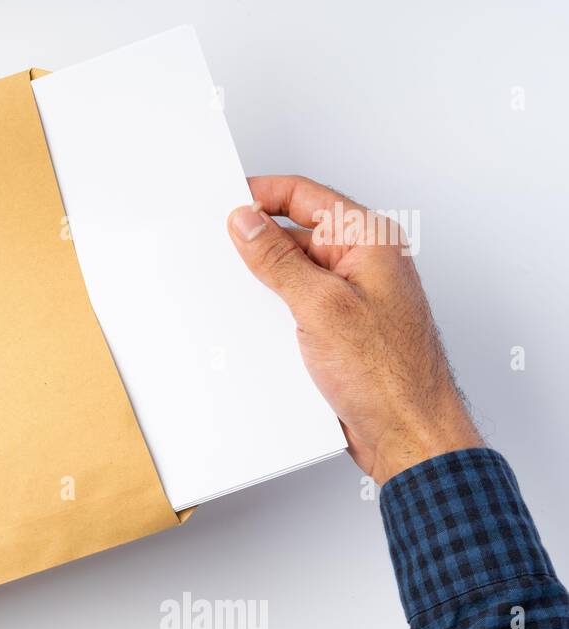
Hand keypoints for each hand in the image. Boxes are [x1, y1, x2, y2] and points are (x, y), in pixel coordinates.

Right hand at [226, 175, 482, 484]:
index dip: (261, 195)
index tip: (224, 204)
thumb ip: (279, 260)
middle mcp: (363, 263)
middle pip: (296, 234)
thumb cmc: (389, 376)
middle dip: (257, 245)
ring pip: (293, 274)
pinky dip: (274, 313)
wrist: (407, 433)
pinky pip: (297, 306)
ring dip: (264, 284)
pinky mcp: (340, 328)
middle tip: (221, 254)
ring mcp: (351, 296)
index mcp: (368, 241)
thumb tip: (246, 223)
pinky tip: (259, 329)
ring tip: (240, 298)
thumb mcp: (320, 306)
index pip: (305, 196)